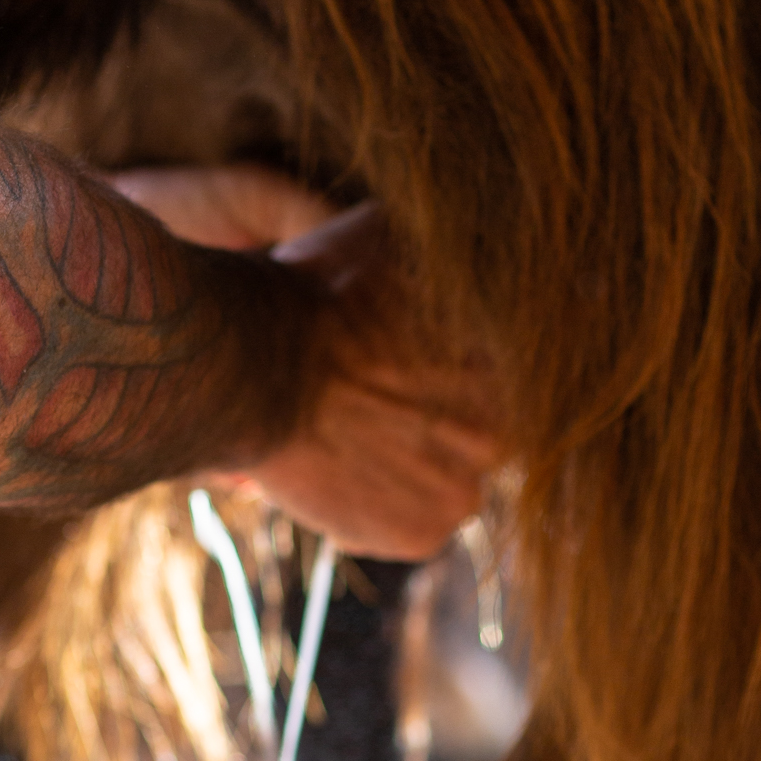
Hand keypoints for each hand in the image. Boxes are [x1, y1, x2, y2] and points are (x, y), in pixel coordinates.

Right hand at [109, 171, 504, 558]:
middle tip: (370, 394)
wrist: (252, 362)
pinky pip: (405, 525)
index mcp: (508, 359)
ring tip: (345, 429)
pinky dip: (372, 507)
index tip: (399, 358)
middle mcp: (505, 431)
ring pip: (441, 481)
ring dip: (404, 464)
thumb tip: (470, 224)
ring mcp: (465, 489)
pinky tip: (333, 468)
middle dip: (430, 417)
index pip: (497, 375)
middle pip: (472, 431)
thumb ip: (443, 247)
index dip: (444, 367)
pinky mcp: (420, 536)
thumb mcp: (389, 236)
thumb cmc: (317, 289)